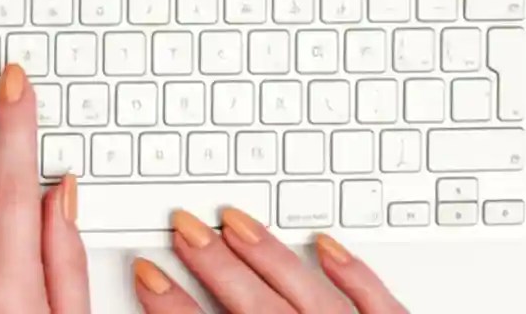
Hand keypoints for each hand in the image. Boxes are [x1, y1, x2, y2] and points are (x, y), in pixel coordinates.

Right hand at [132, 209, 406, 313]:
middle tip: (184, 227)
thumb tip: (175, 311)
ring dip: (268, 254)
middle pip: (254, 303)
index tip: (147, 273)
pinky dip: (352, 272)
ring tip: (235, 220)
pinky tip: (327, 244)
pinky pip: (378, 304)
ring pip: (308, 292)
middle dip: (214, 261)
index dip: (170, 304)